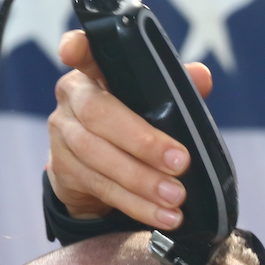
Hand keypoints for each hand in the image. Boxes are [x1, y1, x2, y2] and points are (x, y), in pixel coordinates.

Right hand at [45, 29, 214, 228]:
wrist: (98, 173)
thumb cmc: (131, 126)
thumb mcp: (153, 103)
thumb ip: (175, 87)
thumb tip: (202, 76)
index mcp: (94, 73)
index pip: (83, 52)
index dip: (77, 48)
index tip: (74, 51)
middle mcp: (72, 99)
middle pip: (99, 114)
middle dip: (142, 141)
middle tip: (180, 162)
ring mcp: (62, 136)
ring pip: (98, 157)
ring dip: (142, 181)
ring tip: (176, 198)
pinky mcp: (64, 171)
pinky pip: (101, 189)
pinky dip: (136, 205)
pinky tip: (162, 215)